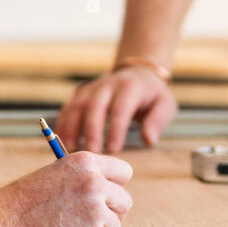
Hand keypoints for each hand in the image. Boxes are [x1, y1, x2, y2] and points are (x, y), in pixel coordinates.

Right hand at [0, 150, 133, 226]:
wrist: (4, 220)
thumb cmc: (26, 198)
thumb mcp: (57, 173)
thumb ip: (86, 177)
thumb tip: (112, 189)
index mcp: (85, 162)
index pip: (124, 172)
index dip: (114, 185)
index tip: (104, 195)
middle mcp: (95, 182)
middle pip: (124, 201)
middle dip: (110, 211)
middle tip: (87, 217)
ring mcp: (96, 209)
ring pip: (116, 224)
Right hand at [56, 66, 177, 152]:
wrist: (137, 74)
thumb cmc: (152, 96)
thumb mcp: (165, 105)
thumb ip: (157, 121)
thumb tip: (148, 141)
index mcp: (130, 87)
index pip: (121, 107)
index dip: (116, 128)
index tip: (114, 150)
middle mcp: (107, 85)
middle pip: (94, 106)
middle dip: (91, 129)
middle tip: (92, 152)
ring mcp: (90, 88)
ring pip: (76, 106)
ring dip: (72, 128)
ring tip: (71, 150)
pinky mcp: (79, 94)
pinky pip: (67, 109)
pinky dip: (63, 125)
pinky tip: (62, 143)